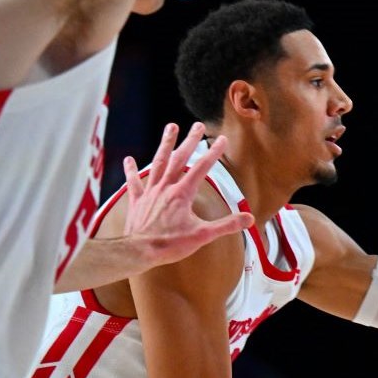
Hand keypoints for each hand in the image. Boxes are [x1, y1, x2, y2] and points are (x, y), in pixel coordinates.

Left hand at [118, 123, 253, 266]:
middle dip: (190, 141)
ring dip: (165, 144)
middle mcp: (166, 188)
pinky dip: (131, 170)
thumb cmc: (169, 244)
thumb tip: (249, 218)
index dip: (213, 153)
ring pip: (159, 163)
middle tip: (197, 126)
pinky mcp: (137, 201)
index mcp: (182, 194)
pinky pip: (133, 182)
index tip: (222, 139)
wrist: (138, 252)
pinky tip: (129, 159)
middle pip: (179, 159)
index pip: (201, 169)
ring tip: (171, 127)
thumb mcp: (203, 236)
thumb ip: (226, 225)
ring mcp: (150, 192)